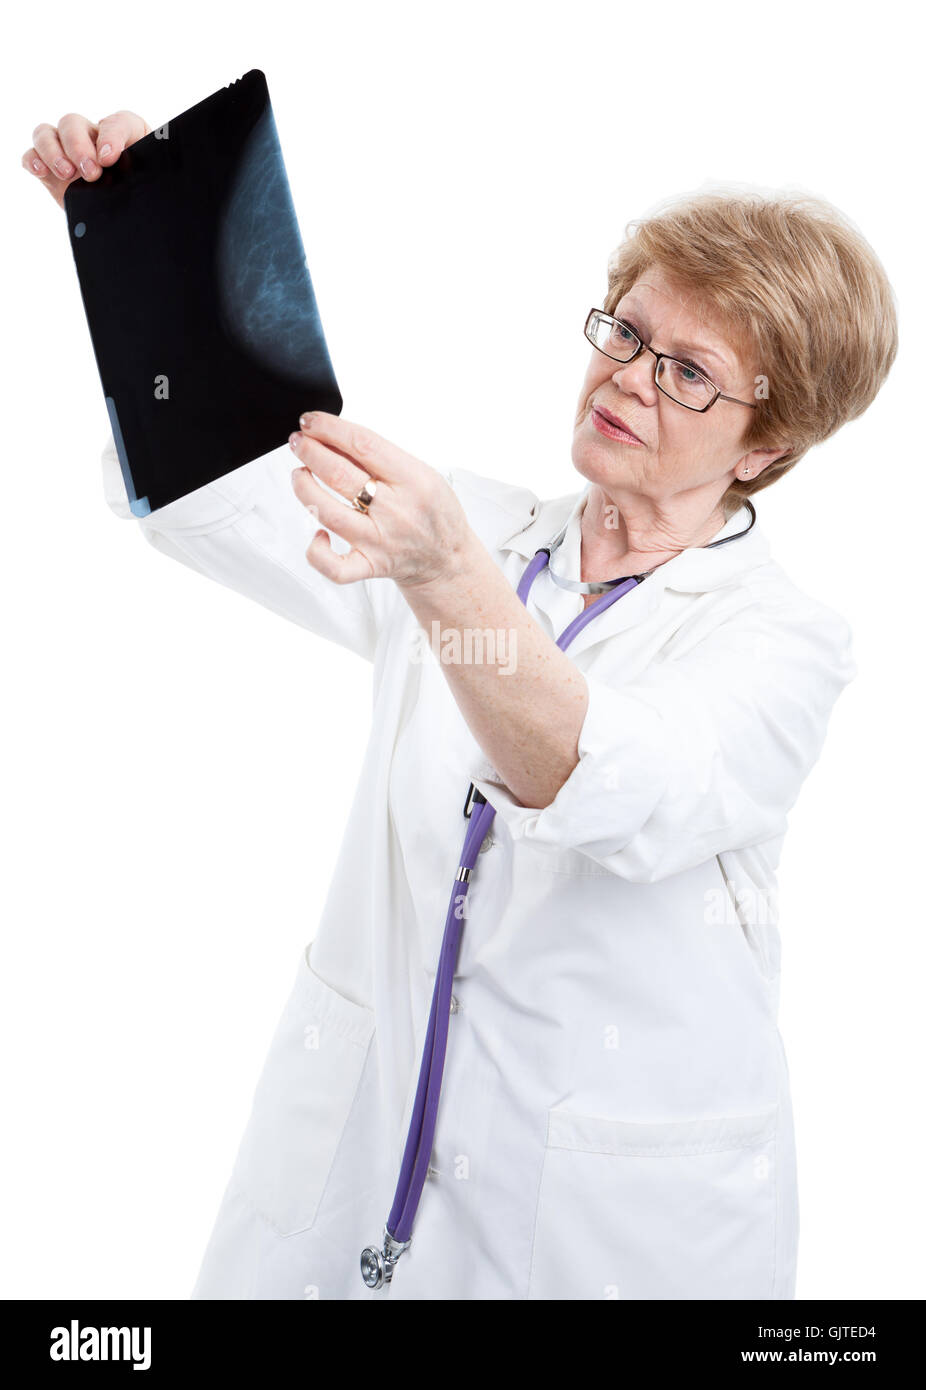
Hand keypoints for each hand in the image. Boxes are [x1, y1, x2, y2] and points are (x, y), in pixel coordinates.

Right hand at [22, 109, 150, 209]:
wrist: (131, 219)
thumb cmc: (144, 194)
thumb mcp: (151, 182)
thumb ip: (150, 173)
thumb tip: (143, 175)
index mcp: (124, 135)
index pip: (118, 122)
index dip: (111, 136)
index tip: (109, 158)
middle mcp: (91, 137)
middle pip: (73, 123)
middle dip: (78, 146)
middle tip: (90, 172)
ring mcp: (67, 151)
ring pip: (48, 133)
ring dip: (53, 151)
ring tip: (67, 174)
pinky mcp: (50, 170)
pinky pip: (33, 155)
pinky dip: (33, 160)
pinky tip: (40, 171)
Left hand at [289, 412, 472, 589]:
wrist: (448, 558)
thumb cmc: (432, 511)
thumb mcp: (421, 473)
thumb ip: (380, 458)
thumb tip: (333, 438)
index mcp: (414, 480)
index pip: (363, 444)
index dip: (330, 428)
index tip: (311, 420)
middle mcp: (397, 511)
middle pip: (339, 474)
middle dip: (310, 451)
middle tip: (298, 441)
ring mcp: (380, 541)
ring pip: (327, 513)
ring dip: (304, 487)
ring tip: (300, 474)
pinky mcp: (370, 566)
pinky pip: (334, 567)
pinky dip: (318, 552)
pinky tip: (318, 534)